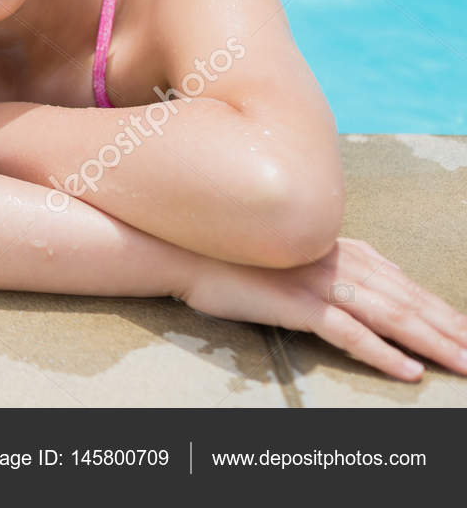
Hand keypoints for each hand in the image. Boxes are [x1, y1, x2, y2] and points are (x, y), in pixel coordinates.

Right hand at [176, 237, 466, 380]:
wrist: (179, 248)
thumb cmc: (225, 252)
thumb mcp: (280, 251)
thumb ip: (321, 260)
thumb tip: (358, 270)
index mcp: (332, 246)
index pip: (398, 279)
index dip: (434, 304)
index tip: (462, 325)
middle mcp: (334, 260)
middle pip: (405, 298)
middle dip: (448, 326)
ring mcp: (317, 281)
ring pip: (390, 315)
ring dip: (433, 343)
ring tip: (464, 364)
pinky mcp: (296, 303)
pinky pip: (350, 333)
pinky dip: (383, 353)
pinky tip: (408, 371)